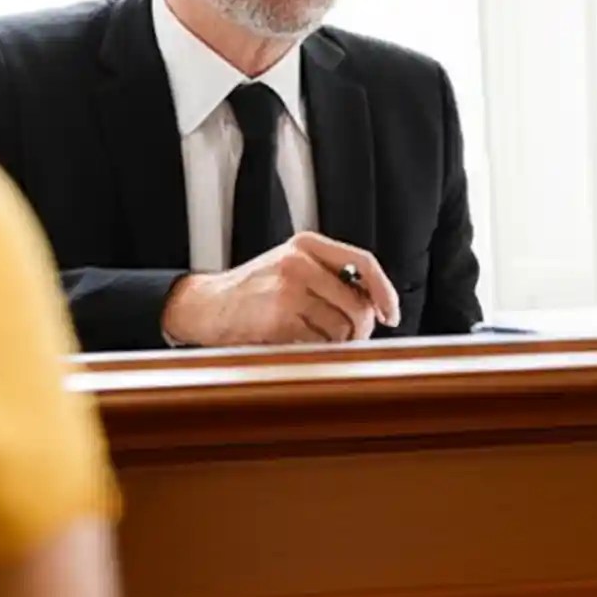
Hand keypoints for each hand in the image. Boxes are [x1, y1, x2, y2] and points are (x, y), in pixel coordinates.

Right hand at [162, 232, 400, 346]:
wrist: (205, 306)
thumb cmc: (252, 292)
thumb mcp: (290, 268)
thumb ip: (328, 277)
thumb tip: (375, 308)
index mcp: (306, 244)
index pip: (364, 262)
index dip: (384, 292)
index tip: (390, 315)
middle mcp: (299, 261)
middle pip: (357, 304)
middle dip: (359, 331)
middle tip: (347, 340)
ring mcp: (288, 288)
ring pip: (340, 329)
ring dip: (332, 344)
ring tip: (308, 338)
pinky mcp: (278, 317)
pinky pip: (316, 344)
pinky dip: (311, 351)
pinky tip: (290, 342)